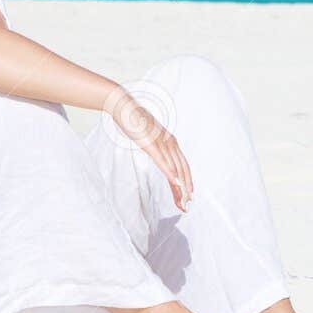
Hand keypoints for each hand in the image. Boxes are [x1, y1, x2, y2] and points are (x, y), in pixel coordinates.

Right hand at [107, 88, 192, 210]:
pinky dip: (170, 173)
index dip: (186, 182)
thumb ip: (156, 149)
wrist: (124, 107)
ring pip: (176, 168)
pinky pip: (163, 161)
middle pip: (183, 170)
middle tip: (188, 205)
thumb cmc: (135, 122)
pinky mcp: (152, 144)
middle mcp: (171, 143)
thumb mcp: (149, 138)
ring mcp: (162, 143)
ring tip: (184, 200)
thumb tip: (158, 157)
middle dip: (186, 189)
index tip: (186, 197)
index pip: (182, 166)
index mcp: (171, 142)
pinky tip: (175, 183)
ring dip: (180, 186)